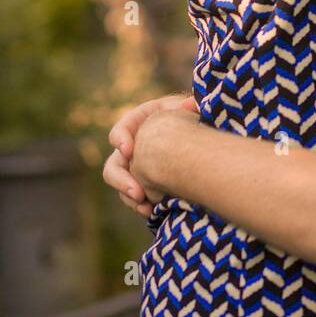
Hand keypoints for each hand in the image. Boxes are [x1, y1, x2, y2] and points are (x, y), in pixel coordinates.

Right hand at [104, 92, 196, 218]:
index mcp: (139, 122)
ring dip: (129, 197)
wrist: (199, 137)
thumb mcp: (191, 108)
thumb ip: (190, 107)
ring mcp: (134, 167)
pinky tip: (151, 212)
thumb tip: (192, 104)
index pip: (120, 130)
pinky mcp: (142, 183)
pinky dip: (139, 206)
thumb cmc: (192, 116)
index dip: (121, 139)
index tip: (129, 150)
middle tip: (138, 192)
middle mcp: (131, 146)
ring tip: (145, 208)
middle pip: (114, 164)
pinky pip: (133, 197)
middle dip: (121, 180)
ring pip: (121, 185)